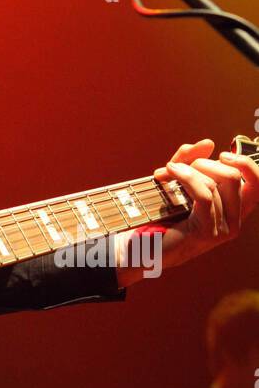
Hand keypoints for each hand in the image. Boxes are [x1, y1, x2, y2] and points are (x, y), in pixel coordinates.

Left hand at [147, 139, 258, 270]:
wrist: (140, 244)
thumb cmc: (160, 214)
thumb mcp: (178, 179)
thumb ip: (191, 159)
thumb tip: (208, 143)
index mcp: (234, 210)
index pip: (258, 184)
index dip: (247, 164)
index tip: (223, 154)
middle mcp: (234, 222)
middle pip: (235, 177)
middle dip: (204, 163)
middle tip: (181, 167)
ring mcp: (223, 230)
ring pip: (216, 184)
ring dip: (187, 171)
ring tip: (169, 172)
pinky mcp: (208, 233)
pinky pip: (205, 195)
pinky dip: (186, 178)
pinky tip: (169, 173)